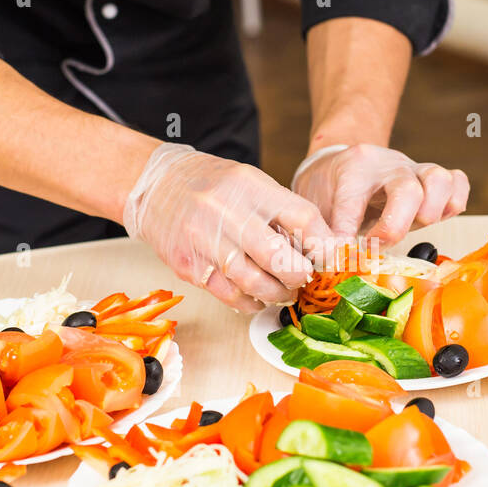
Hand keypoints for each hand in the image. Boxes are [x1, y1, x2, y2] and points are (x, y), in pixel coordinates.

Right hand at [124, 143, 332, 311]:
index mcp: (253, 188)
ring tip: (284, 292)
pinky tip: (257, 298)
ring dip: (277, 294)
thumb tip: (321, 250)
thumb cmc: (214, 186)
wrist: (158, 184)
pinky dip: (250, 302)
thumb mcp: (252, 184)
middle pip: (280, 259)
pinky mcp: (188, 265)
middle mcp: (229, 213)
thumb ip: (283, 213)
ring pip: (256, 283)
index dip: (323, 245)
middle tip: (304, 279)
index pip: (303, 218)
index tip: (329, 259)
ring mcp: (206, 241)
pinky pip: (229, 295)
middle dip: (300, 276)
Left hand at [291, 143, 469, 245]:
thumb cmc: (329, 188)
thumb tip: (332, 265)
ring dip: (431, 213)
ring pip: (439, 180)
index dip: (346, 235)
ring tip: (414, 227)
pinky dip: (453, 204)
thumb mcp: (315, 206)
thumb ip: (322, 233)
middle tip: (378, 245)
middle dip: (395, 228)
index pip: (352, 203)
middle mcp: (388, 166)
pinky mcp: (433, 178)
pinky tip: (433, 219)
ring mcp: (414, 169)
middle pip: (407, 190)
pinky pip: (458, 183)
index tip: (340, 256)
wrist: (341, 161)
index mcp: (352, 170)